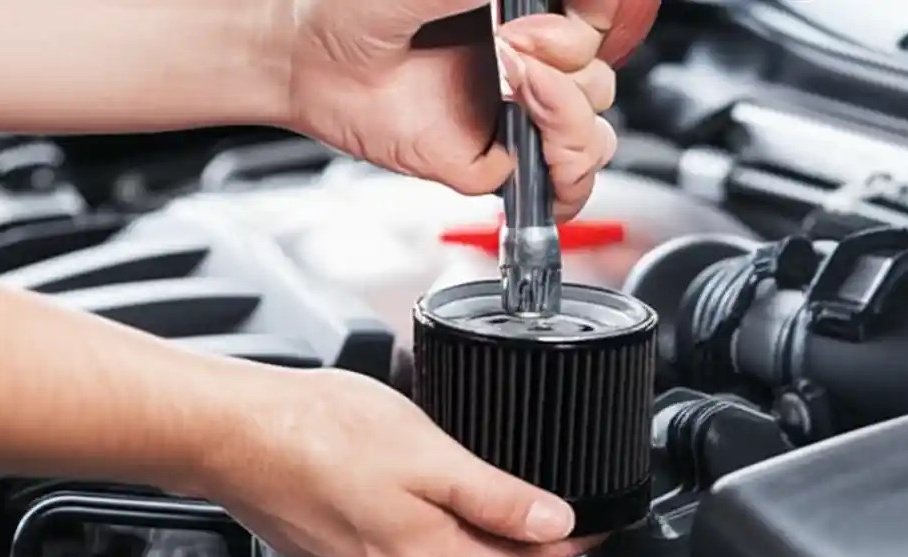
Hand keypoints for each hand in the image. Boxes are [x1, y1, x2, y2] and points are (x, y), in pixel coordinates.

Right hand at [200, 368, 601, 556]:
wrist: (232, 433)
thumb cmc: (316, 433)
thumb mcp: (428, 454)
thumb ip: (497, 497)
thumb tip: (557, 524)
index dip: (574, 534)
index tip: (602, 517)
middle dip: (527, 529)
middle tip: (555, 489)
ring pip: (446, 551)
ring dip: (475, 521)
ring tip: (490, 480)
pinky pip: (406, 543)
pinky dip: (429, 519)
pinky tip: (422, 484)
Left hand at [278, 0, 659, 219]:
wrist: (305, 58)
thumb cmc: (355, 6)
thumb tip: (564, 1)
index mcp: (527, 17)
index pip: (601, 27)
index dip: (598, 22)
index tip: (572, 9)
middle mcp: (526, 68)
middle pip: (602, 83)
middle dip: (569, 61)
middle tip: (510, 40)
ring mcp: (509, 119)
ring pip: (592, 136)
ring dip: (570, 113)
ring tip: (514, 80)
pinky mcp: (485, 162)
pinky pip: (553, 188)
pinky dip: (562, 177)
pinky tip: (537, 142)